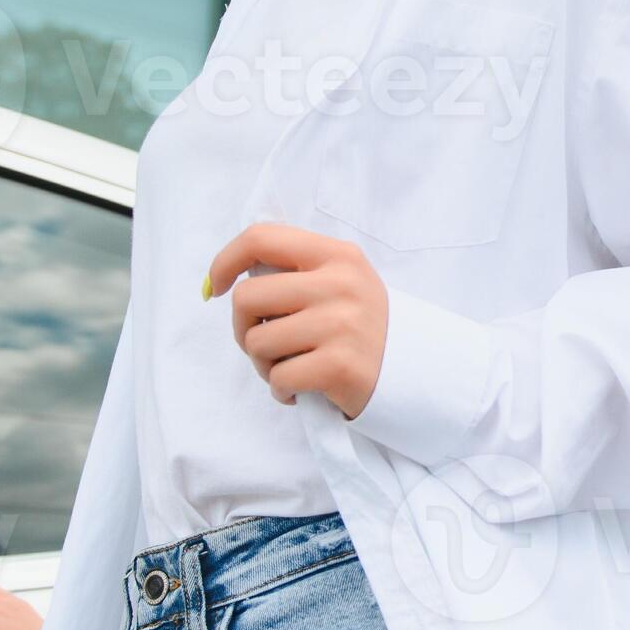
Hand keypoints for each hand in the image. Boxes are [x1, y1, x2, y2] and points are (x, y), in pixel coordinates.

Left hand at [206, 221, 388, 419]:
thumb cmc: (361, 326)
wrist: (414, 370)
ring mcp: (341, 324)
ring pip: (257, 342)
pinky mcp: (339, 366)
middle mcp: (339, 283)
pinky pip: (278, 377)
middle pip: (247, 298)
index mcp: (336, 254)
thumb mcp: (340, 281)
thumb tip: (233, 275)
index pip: (261, 239)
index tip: (215, 287)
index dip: (224, 261)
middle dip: (243, 328)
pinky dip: (281, 389)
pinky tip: (301, 389)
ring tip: (289, 367)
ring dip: (263, 364)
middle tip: (267, 344)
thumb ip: (296, 271)